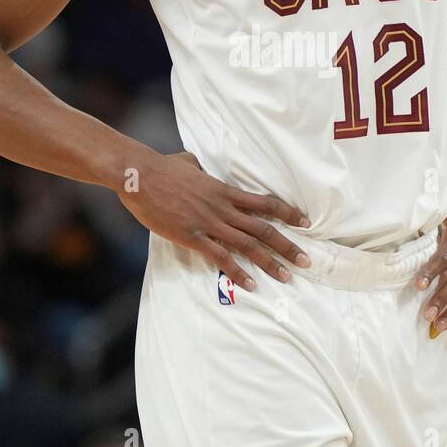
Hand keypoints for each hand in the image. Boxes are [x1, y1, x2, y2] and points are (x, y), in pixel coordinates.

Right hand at [118, 149, 310, 292]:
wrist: (140, 175)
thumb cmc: (162, 167)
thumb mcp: (187, 162)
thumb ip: (198, 167)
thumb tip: (196, 164)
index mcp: (225, 191)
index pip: (264, 203)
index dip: (287, 214)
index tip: (305, 223)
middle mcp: (223, 208)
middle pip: (263, 229)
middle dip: (287, 246)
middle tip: (306, 261)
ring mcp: (209, 223)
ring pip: (247, 245)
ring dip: (269, 262)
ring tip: (286, 276)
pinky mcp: (192, 236)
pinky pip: (220, 257)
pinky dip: (237, 271)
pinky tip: (249, 283)